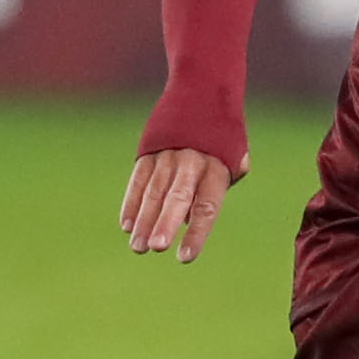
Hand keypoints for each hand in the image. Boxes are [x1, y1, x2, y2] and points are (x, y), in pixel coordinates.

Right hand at [120, 147, 237, 262]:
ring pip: (154, 192)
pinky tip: (127, 227)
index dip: (196, 232)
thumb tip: (194, 218)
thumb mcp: (232, 161)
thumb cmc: (219, 145)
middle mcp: (191, 163)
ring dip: (144, 221)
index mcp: (216, 169)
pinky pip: (138, 181)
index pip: (206, 206)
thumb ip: (220, 191)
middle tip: (157, 247)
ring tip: (138, 247)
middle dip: (166, 223)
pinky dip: (131, 204)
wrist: (198, 102)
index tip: (185, 256)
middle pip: (177, 197)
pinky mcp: (148, 154)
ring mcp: (167, 157)